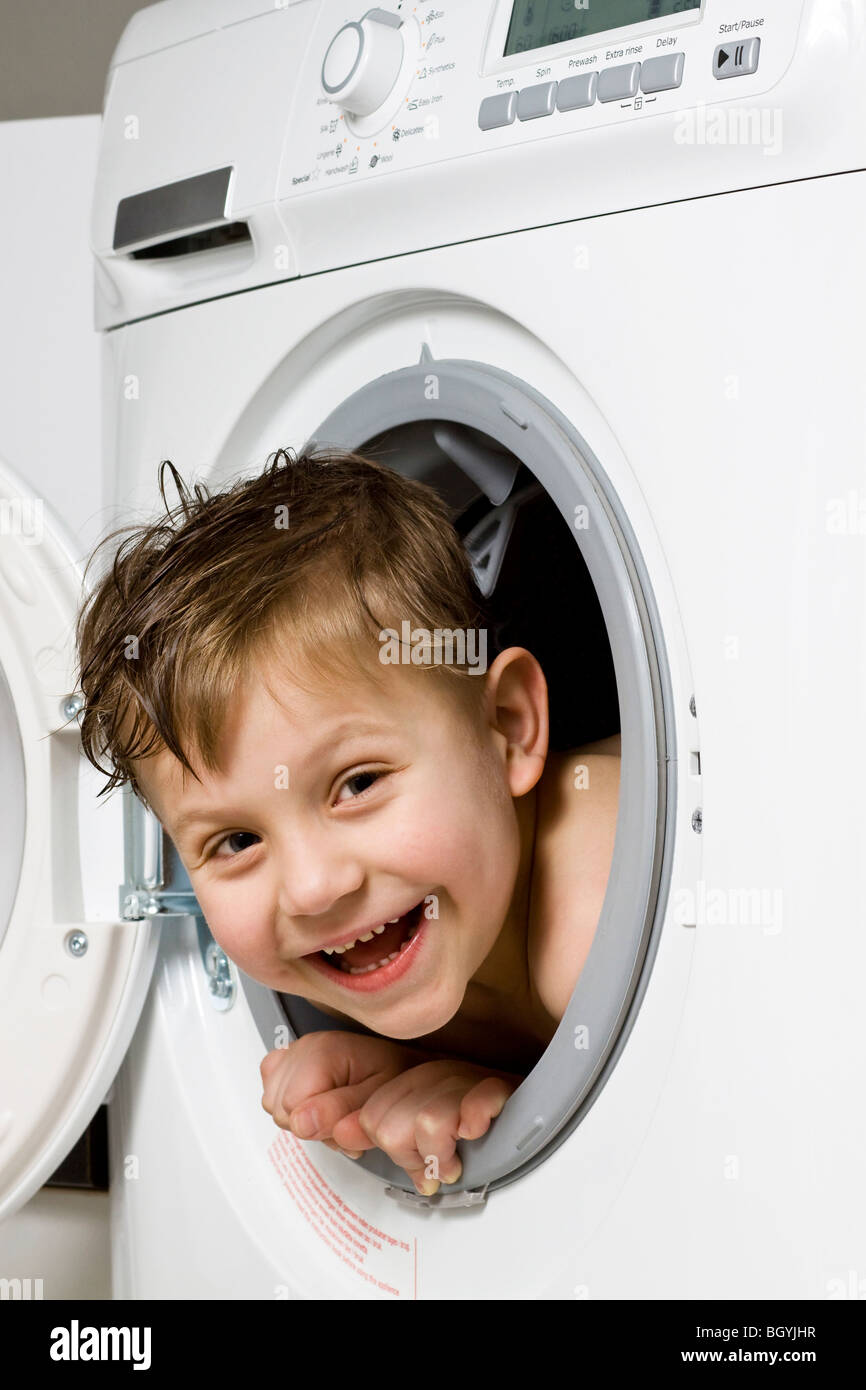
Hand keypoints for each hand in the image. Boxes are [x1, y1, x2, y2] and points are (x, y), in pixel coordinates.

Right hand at [260, 1030, 426, 1157]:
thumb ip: (340, 1112)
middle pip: (280, 1110)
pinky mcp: (288, 1059)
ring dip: (303, 1118)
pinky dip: (291, 1104)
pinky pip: (270, 1092)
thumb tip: (300, 1122)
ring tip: (334, 1110)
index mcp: (324, 1051)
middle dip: (312, 1126)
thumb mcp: (377, 1099)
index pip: (291, 1110)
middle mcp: (304, 1046)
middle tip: (345, 1118)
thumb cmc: (394, 1077)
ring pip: (273, 1105)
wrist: (402, 1062)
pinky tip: (317, 1100)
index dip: (318, 1127)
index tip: (345, 1121)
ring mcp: (294, 1051)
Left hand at [331, 1058, 517, 1194]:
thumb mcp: (414, 1119)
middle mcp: (430, 1075)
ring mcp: (461, 1078)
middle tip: (437, 1163)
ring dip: (441, 1154)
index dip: (392, 1149)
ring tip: (454, 1162)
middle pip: (392, 1128)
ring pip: (427, 1123)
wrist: (517, 1098)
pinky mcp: (495, 1086)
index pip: (372, 1120)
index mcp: (407, 1081)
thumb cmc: (464, 1113)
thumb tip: (341, 1134)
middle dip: (413, 1156)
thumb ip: (376, 1127)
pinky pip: (477, 1101)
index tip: (415, 1159)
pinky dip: (474, 1118)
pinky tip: (474, 1131)